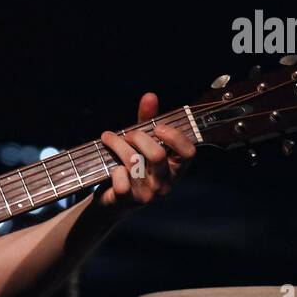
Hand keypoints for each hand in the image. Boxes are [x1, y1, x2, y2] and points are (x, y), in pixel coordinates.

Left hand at [96, 92, 195, 210]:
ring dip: (117, 144)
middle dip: (138, 136)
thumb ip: (148, 120)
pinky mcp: (128, 200)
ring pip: (134, 161)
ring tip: (108, 139)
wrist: (112, 199)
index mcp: (175, 168)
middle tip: (127, 134)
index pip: (189, 152)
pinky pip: (120, 179)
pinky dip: (113, 169)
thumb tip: (150, 96)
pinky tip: (110, 167)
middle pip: (157, 153)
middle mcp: (165, 183)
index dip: (174, 136)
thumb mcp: (141, 142)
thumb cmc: (131, 166)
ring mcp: (148, 194)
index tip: (158, 127)